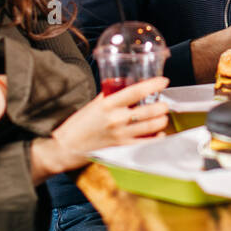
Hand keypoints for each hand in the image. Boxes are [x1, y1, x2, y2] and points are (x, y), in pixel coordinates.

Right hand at [50, 78, 170, 172]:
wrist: (66, 148)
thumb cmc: (78, 125)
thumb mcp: (93, 105)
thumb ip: (109, 95)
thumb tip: (124, 86)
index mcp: (108, 105)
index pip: (136, 91)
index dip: (153, 85)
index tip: (164, 81)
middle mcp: (116, 119)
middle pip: (149, 110)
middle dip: (162, 106)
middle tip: (164, 103)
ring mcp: (121, 135)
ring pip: (152, 126)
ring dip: (162, 120)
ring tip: (163, 116)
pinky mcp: (122, 149)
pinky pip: (147, 143)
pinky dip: (157, 137)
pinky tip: (159, 133)